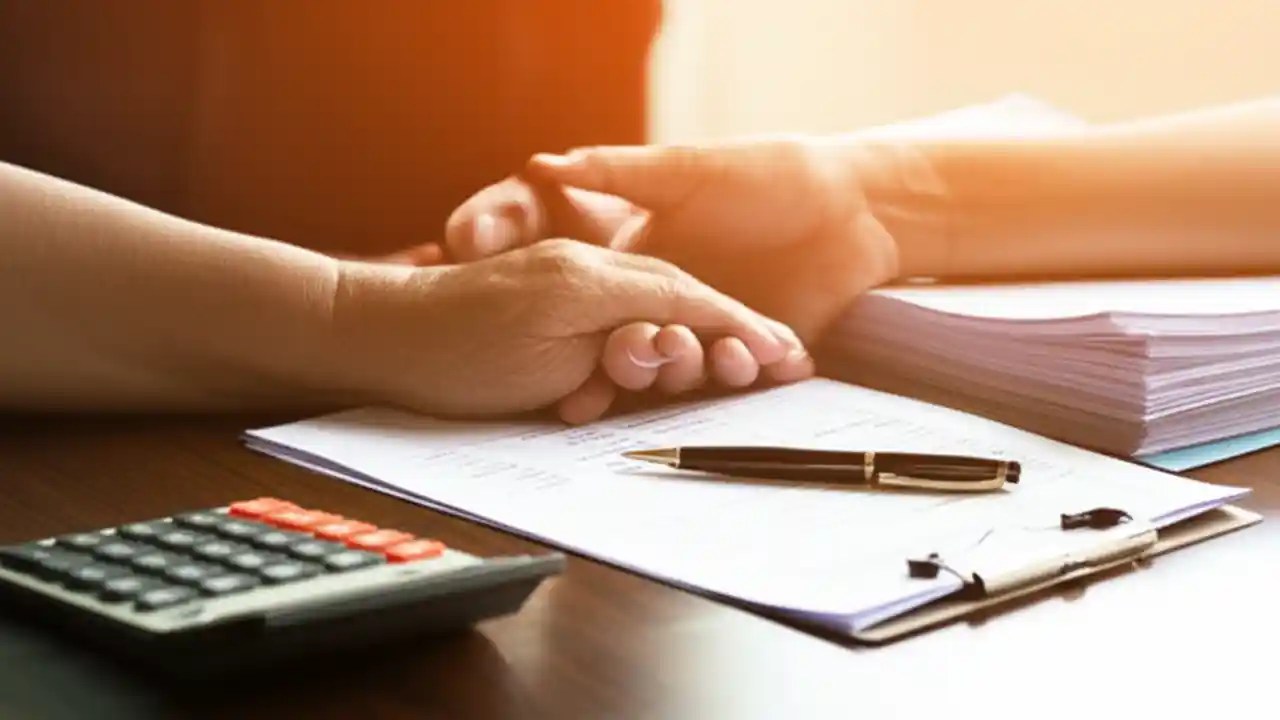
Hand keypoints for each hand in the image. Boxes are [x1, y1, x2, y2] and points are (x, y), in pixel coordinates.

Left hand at [329, 239, 812, 422]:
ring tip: (735, 362)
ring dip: (693, 337)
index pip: (686, 299)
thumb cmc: (455, 351)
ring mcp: (566, 287)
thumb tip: (672, 337)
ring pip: (651, 308)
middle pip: (678, 298)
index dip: (737, 326)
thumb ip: (620, 336)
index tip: (784, 351)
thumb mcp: (552, 352)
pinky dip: (648, 338)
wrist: (379, 338)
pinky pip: (614, 318)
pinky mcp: (548, 309)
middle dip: (728, 329)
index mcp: (595, 277)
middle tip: (778, 359)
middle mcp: (587, 273)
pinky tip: (663, 355)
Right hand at [436, 139, 917, 341]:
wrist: (855, 204)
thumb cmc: (766, 174)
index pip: (609, 307)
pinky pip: (749, 375)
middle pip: (646, 344)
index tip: (582, 367)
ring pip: (696, 365)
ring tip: (724, 361)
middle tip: (655, 358)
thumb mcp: (684, 170)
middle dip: (646, 359)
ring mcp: (720, 333)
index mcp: (647, 263)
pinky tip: (762, 373)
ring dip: (701, 370)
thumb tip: (541, 162)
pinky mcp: (763, 354)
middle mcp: (677, 305)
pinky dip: (754, 378)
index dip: (595, 337)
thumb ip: (615, 171)